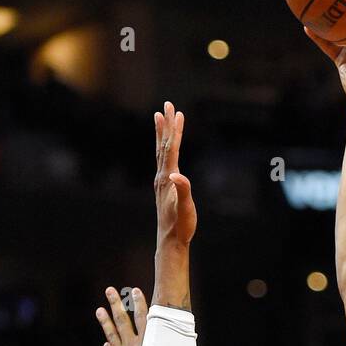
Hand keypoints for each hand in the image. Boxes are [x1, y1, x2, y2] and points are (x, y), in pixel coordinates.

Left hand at [96, 285, 146, 345]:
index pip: (143, 318)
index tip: (134, 291)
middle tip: (109, 290)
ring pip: (112, 335)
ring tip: (99, 310)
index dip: (139, 303)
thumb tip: (184, 341)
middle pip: (122, 321)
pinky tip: (105, 343)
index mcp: (148, 343)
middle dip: (116, 304)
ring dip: (105, 322)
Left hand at [155, 101, 196, 245]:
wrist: (170, 241)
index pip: (171, 148)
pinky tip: (165, 147)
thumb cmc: (181, 226)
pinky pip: (163, 161)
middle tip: (167, 104)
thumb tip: (177, 175)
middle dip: (166, 124)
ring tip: (160, 117)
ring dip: (162, 134)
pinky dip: (164, 149)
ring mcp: (161, 181)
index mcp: (167, 178)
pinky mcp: (163, 187)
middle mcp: (162, 177)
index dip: (173, 129)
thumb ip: (183, 190)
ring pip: (161, 151)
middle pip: (164, 145)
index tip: (175, 111)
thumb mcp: (185, 209)